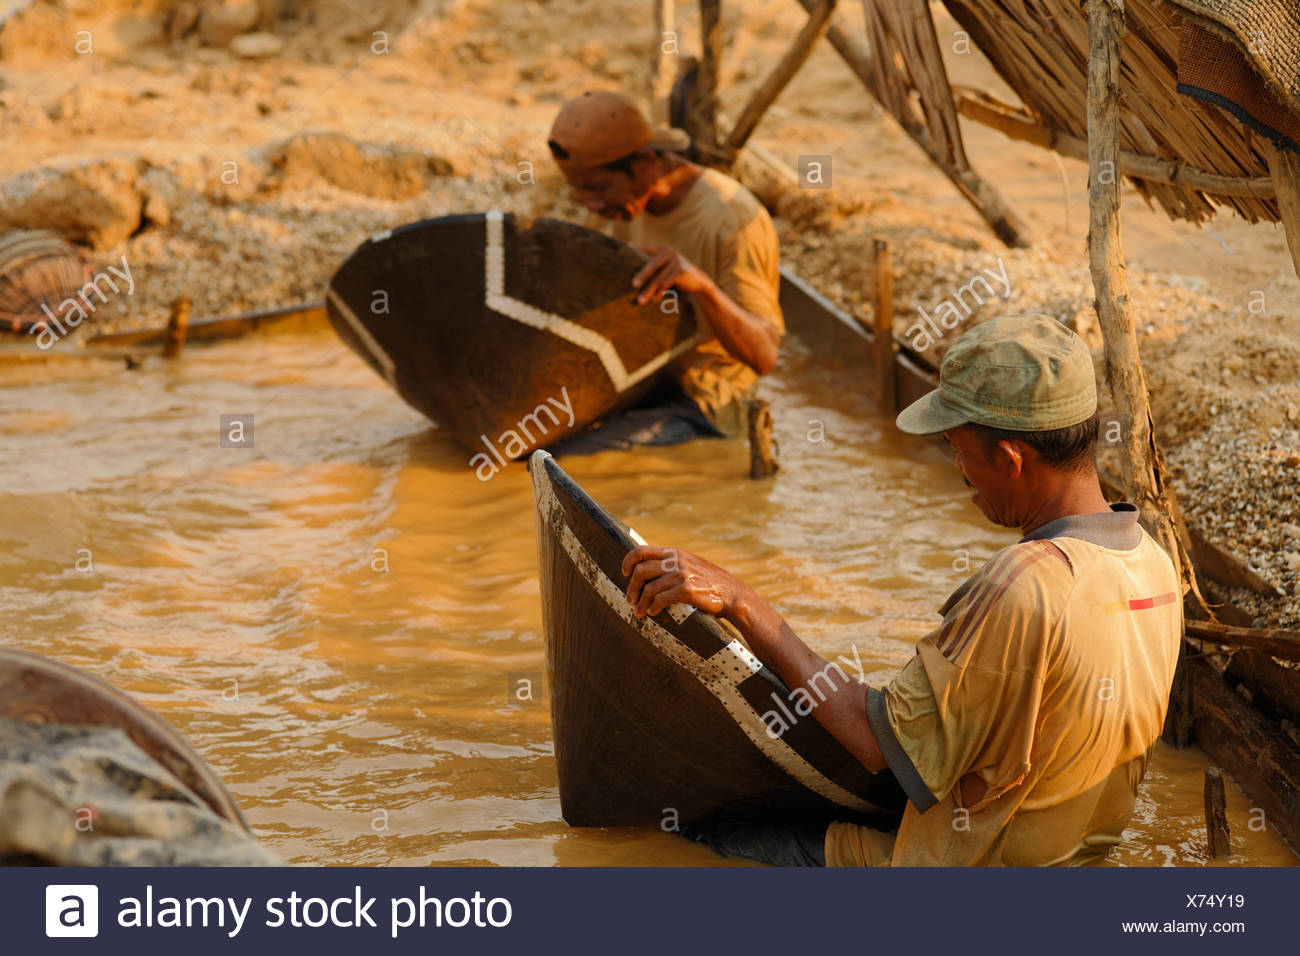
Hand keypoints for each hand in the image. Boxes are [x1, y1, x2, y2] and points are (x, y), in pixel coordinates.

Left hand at [621, 545, 739, 618]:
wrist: (733, 594)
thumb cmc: (710, 583)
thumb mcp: (691, 565)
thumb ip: (672, 564)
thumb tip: (648, 572)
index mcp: (675, 553)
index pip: (642, 550)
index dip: (628, 561)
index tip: (624, 573)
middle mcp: (677, 561)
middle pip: (641, 570)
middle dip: (631, 587)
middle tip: (630, 600)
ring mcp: (682, 574)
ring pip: (649, 588)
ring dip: (640, 602)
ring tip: (639, 612)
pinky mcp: (687, 590)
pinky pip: (661, 599)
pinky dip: (653, 607)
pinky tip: (653, 612)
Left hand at [631, 245, 712, 304]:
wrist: (697, 280)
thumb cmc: (675, 274)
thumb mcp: (665, 266)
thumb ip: (653, 264)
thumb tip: (632, 268)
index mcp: (663, 249)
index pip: (646, 250)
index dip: (635, 251)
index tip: (624, 252)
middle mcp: (670, 252)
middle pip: (652, 265)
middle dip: (641, 276)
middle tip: (633, 285)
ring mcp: (677, 260)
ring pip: (659, 278)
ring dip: (649, 291)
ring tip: (640, 300)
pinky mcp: (682, 270)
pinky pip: (667, 283)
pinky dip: (660, 292)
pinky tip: (654, 299)